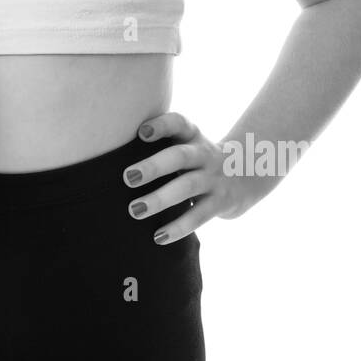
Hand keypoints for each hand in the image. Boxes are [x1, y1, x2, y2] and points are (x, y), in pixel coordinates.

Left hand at [125, 112, 252, 243]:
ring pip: (187, 187)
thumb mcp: (188, 143)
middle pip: (179, 156)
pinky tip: (158, 236)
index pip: (178, 123)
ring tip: (134, 210)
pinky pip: (200, 215)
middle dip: (153, 167)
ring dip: (160, 199)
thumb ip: (161, 143)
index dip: (161, 126)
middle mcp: (205, 154)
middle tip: (127, 177)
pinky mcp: (221, 202)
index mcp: (193, 136)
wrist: (248, 173)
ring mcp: (214, 178)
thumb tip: (112, 154)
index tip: (141, 132)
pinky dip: (179, 227)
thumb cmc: (198, 158)